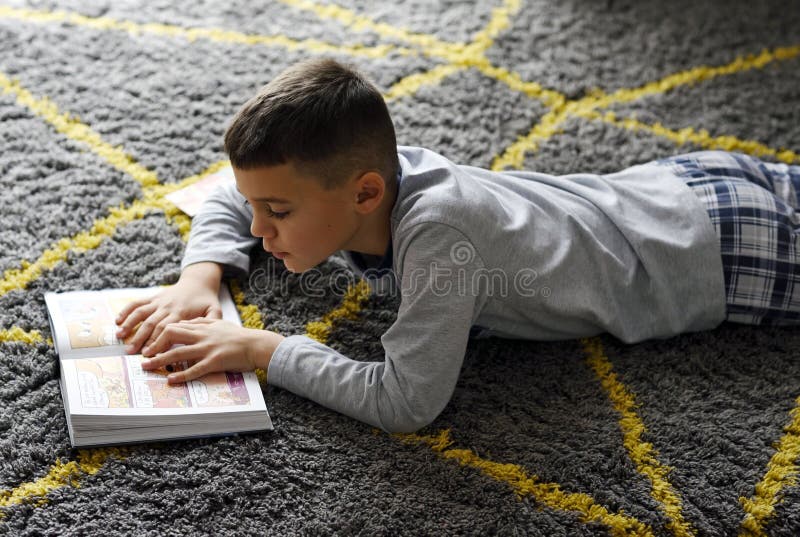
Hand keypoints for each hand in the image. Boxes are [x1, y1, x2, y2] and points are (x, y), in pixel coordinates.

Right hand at [115, 263, 222, 354]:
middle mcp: (167, 306)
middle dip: (140, 338)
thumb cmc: (206, 300)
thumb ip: (213, 322)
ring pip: (140, 313)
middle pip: (150, 323)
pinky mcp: (153, 297)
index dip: (156, 341)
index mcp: (181, 312)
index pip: (166, 328)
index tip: (149, 354)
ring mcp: (158, 301)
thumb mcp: (215, 310)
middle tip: (131, 352)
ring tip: (119, 336)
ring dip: (129, 324)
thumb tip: (209, 335)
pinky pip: (137, 303)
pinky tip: (117, 320)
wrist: (198, 282)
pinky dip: (126, 311)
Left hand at [140, 318, 284, 383]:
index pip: (174, 326)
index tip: (149, 343)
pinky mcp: (215, 361)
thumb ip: (202, 323)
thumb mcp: (219, 323)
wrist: (256, 344)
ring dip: (160, 361)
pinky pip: (195, 369)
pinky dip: (181, 375)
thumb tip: (186, 324)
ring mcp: (207, 349)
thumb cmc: (238, 335)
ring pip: (178, 353)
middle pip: (170, 335)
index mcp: (202, 327)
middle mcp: (202, 336)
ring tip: (147, 367)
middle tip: (143, 355)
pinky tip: (171, 380)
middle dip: (154, 345)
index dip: (158, 334)